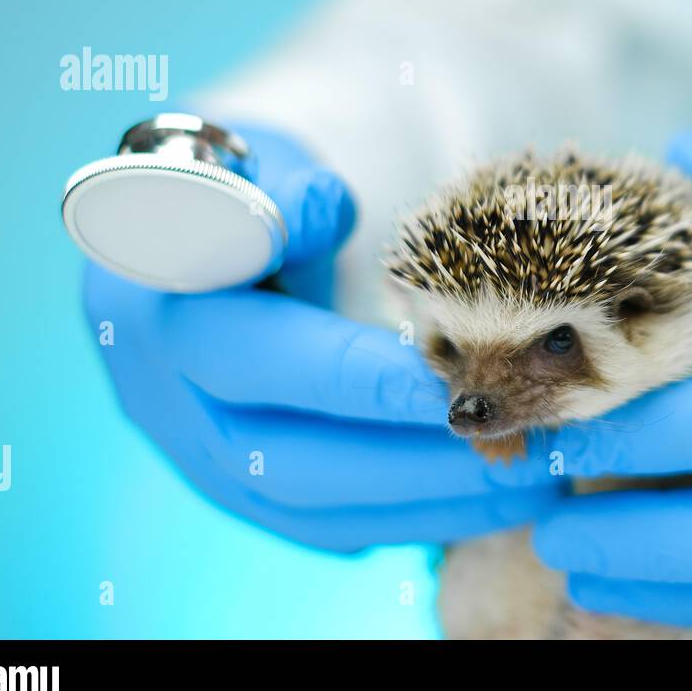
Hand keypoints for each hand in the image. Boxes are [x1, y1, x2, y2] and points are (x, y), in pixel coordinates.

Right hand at [84, 125, 558, 549]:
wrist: (188, 248)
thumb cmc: (237, 192)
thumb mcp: (252, 165)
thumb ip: (286, 191)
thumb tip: (324, 207)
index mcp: (162, 313)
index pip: (257, 360)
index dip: (348, 377)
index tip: (442, 381)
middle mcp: (168, 404)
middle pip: (288, 461)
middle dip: (408, 460)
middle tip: (511, 445)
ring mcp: (203, 458)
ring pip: (315, 510)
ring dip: (426, 503)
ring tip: (529, 481)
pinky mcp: (244, 490)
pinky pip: (329, 525)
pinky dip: (413, 520)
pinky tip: (491, 500)